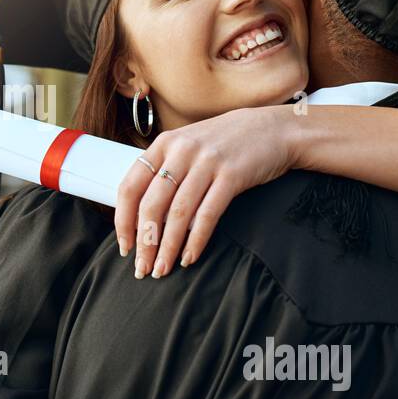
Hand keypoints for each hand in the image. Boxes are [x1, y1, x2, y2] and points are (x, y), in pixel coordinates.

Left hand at [116, 105, 295, 279]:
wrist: (273, 129)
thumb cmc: (225, 144)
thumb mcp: (188, 146)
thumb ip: (165, 171)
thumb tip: (140, 215)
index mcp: (163, 144)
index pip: (130, 187)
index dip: (124, 220)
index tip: (125, 246)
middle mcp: (181, 151)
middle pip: (151, 205)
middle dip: (145, 242)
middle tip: (143, 268)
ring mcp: (206, 162)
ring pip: (178, 214)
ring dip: (168, 247)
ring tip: (163, 269)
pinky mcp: (232, 175)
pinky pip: (207, 215)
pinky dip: (195, 240)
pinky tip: (189, 257)